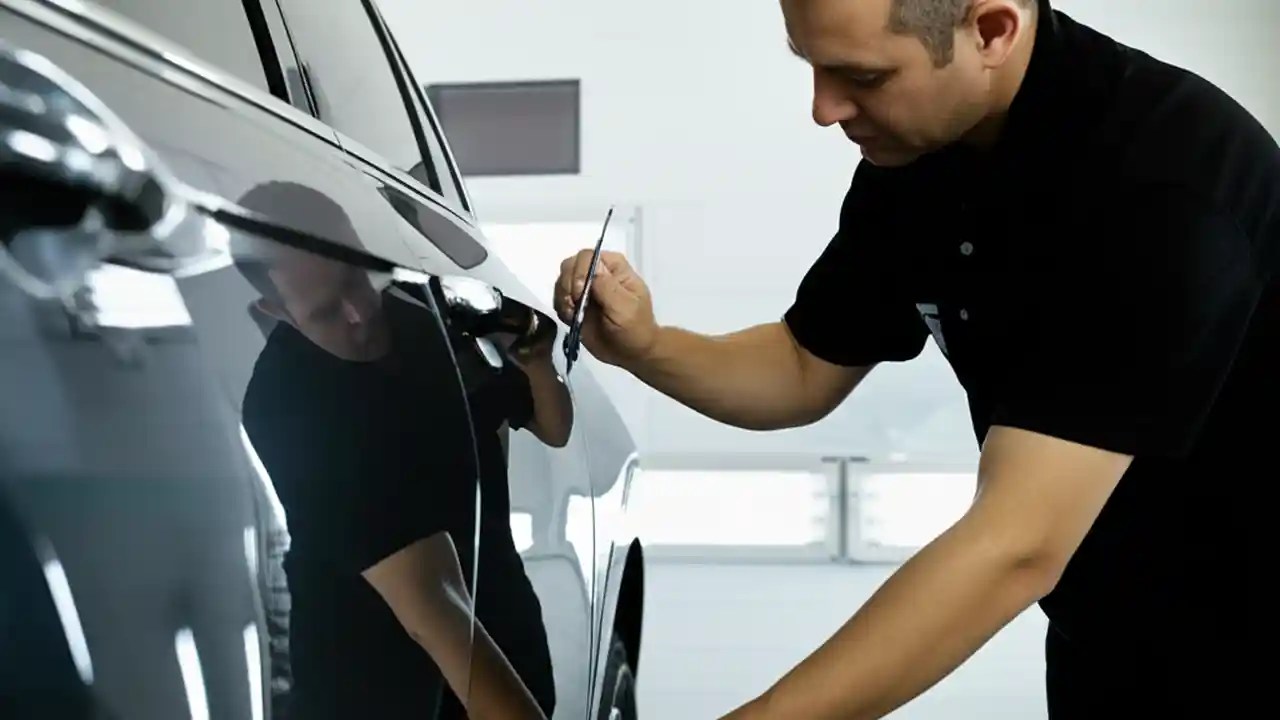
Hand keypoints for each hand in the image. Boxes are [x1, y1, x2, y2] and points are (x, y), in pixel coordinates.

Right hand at [553, 250, 657, 368]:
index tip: (579, 294)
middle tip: (574, 305)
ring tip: (574, 314)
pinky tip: (572, 319)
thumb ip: (607, 286)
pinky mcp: (574, 304)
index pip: (586, 256)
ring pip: (561, 281)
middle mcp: (596, 272)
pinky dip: (561, 309)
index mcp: (613, 266)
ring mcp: (583, 287)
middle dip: (567, 285)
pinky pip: (558, 299)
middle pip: (569, 265)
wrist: (631, 352)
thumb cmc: (635, 328)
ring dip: (563, 298)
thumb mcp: (625, 307)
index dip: (578, 272)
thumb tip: (592, 266)